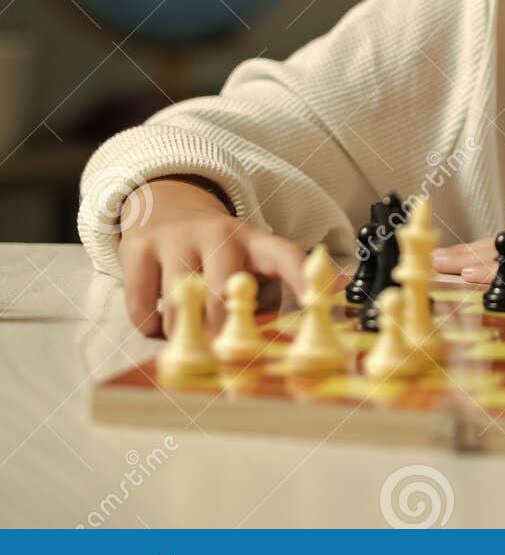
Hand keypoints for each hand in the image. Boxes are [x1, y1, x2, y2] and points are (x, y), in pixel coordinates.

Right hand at [117, 177, 350, 338]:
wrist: (165, 204)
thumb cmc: (215, 254)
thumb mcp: (247, 265)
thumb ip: (261, 303)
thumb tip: (272, 347)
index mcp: (254, 241)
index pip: (286, 254)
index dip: (303, 278)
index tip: (316, 301)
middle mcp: (218, 233)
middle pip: (222, 294)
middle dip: (219, 332)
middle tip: (217, 350)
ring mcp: (177, 237)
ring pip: (179, 308)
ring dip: (182, 332)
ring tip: (187, 324)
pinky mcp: (139, 246)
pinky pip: (142, 309)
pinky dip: (149, 327)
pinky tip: (158, 315)